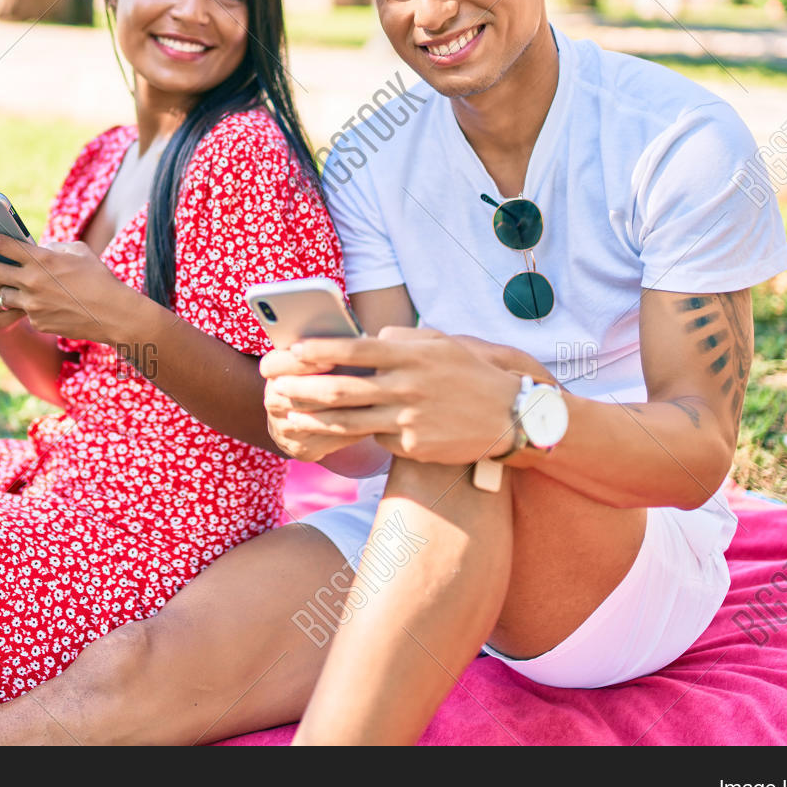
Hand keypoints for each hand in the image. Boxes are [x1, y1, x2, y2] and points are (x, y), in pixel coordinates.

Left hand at [0, 227, 138, 344]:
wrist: (113, 314)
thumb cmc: (98, 278)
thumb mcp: (77, 251)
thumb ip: (53, 248)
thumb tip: (39, 249)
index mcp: (41, 259)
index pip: (2, 244)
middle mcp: (31, 281)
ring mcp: (33, 305)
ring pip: (4, 295)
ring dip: (6, 289)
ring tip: (17, 286)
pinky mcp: (37, 322)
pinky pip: (24, 312)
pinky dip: (30, 307)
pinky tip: (46, 305)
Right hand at [0, 232, 27, 333]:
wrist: (11, 313)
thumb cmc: (12, 278)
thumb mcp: (7, 263)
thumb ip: (4, 251)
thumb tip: (15, 240)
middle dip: (8, 269)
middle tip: (24, 264)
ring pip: (3, 292)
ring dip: (19, 287)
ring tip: (33, 284)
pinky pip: (12, 309)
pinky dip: (24, 305)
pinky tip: (31, 301)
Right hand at [260, 346, 370, 462]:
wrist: (312, 415)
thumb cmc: (323, 373)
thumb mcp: (317, 358)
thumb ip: (327, 348)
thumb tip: (356, 341)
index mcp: (273, 373)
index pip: (273, 365)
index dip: (299, 363)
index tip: (330, 359)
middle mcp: (273, 401)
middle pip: (298, 395)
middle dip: (332, 388)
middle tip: (362, 382)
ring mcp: (284, 429)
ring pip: (317, 419)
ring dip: (347, 409)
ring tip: (375, 400)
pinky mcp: (302, 450)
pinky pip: (331, 439)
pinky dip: (354, 429)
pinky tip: (374, 419)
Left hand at [266, 327, 525, 465]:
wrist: (511, 418)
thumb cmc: (470, 374)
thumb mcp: (442, 344)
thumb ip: (403, 339)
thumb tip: (368, 339)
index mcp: (412, 357)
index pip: (356, 351)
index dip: (320, 352)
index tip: (293, 351)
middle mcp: (407, 388)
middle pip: (342, 390)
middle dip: (302, 389)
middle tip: (275, 388)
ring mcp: (409, 420)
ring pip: (349, 422)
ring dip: (313, 420)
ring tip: (288, 417)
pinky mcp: (413, 447)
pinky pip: (376, 439)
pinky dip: (360, 435)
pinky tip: (340, 434)